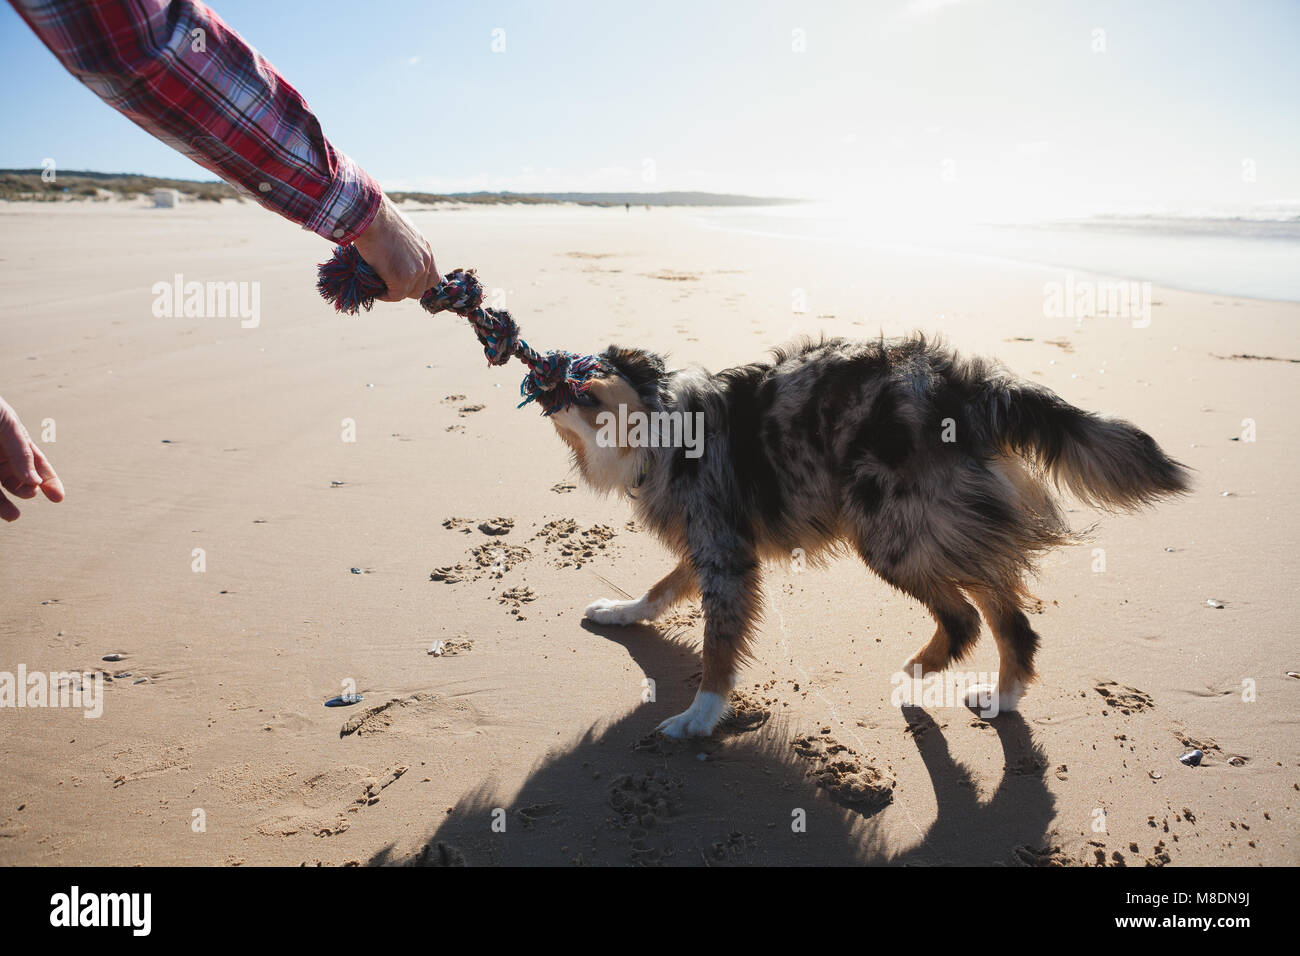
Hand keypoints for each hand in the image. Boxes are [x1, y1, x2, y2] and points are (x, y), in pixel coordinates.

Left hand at [0, 396, 63, 521]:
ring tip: (12, 516)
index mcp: (15, 445)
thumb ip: (22, 453)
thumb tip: (35, 482)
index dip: (49, 482)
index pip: (37, 466)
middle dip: (26, 492)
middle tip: (30, 494)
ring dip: (4, 506)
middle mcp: (1, 458)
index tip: (58, 498)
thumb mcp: (8, 426)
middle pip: (18, 482)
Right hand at [352, 195, 441, 301]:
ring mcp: (416, 270)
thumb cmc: (378, 218)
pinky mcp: (402, 278)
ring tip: (380, 287)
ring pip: (410, 293)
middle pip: (422, 288)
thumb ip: (404, 245)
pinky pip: (395, 296)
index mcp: (425, 248)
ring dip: (395, 292)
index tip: (404, 282)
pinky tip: (374, 290)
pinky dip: (384, 295)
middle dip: (406, 289)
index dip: (419, 283)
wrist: (370, 216)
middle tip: (389, 284)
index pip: (432, 276)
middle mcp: (425, 260)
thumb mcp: (400, 230)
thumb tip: (394, 252)